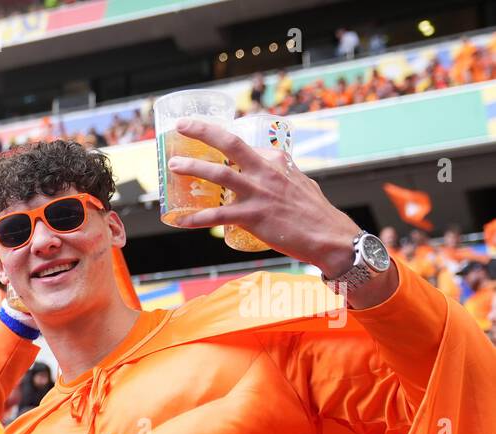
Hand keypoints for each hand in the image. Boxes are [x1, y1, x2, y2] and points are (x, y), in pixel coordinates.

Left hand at [167, 118, 397, 307]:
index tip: (200, 132)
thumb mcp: (299, 182)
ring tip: (173, 166)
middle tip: (181, 126)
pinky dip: (196, 218)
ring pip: (219, 176)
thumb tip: (270, 173)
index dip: (219, 137)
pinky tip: (180, 219)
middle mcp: (267, 171)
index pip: (243, 144)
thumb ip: (282, 175)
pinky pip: (218, 216)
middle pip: (230, 145)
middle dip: (203, 131)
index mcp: (277, 160)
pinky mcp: (254, 217)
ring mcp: (259, 193)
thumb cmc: (314, 212)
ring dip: (193, 168)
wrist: (329, 237)